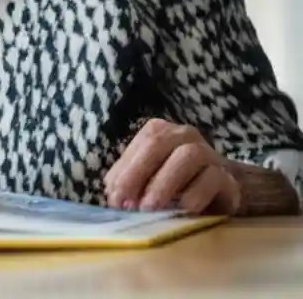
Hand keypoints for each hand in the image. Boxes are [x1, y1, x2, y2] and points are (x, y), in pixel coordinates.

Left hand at [104, 118, 239, 214]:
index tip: (115, 199)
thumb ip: (127, 182)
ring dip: (165, 183)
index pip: (140, 144)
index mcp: (160, 132)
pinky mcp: (228, 178)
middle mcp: (185, 136)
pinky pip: (213, 178)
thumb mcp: (145, 179)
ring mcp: (210, 154)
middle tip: (130, 204)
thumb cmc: (172, 183)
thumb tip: (114, 196)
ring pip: (189, 156)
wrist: (217, 193)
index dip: (126, 172)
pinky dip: (196, 194)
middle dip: (139, 174)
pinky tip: (183, 209)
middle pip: (159, 143)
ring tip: (151, 207)